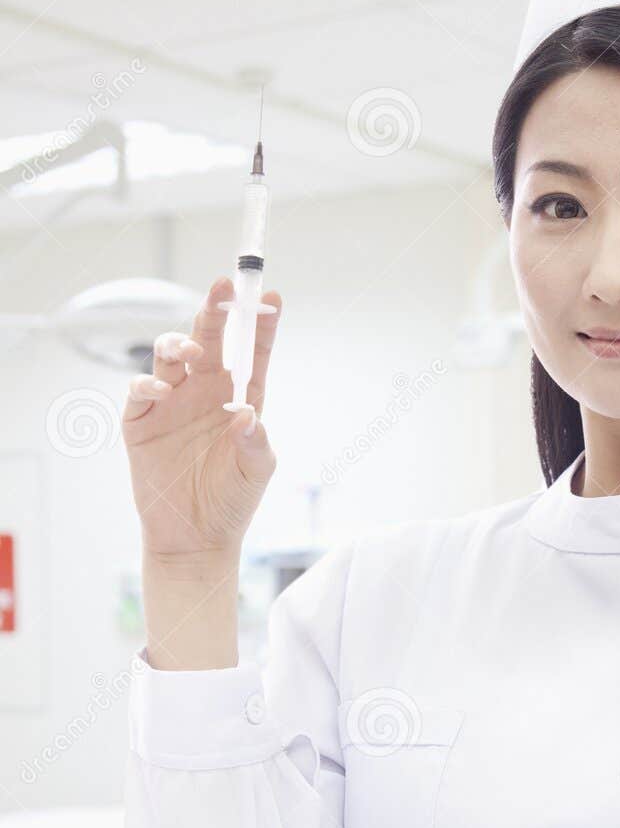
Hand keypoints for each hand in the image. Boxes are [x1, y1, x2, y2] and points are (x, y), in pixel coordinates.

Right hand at [121, 276, 281, 562]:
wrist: (195, 539)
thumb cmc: (231, 502)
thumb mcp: (256, 471)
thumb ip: (256, 441)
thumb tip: (248, 414)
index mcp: (241, 397)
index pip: (252, 352)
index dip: (261, 324)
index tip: (271, 297)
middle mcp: (206, 392)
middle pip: (210, 340)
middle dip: (215, 311)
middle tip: (223, 288)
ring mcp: (172, 403)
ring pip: (171, 355)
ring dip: (180, 343)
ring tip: (193, 353)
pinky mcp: (142, 422)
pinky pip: (141, 391)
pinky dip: (148, 383)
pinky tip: (162, 389)